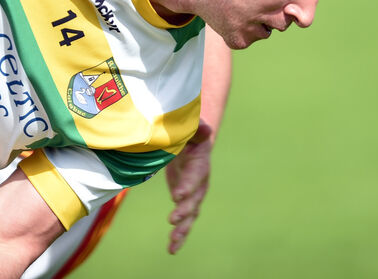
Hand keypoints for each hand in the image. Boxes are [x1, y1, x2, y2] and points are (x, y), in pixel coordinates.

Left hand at [165, 119, 213, 253]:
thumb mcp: (192, 127)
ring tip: (173, 244)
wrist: (192, 141)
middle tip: (173, 220)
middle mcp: (201, 182)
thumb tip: (206, 128)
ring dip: (182, 229)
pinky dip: (179, 235)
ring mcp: (194, 194)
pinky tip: (172, 249)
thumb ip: (197, 128)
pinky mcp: (186, 201)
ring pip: (191, 215)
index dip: (187, 185)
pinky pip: (185, 219)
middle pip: (194, 199)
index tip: (176, 196)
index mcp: (200, 163)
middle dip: (184, 210)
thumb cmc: (190, 132)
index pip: (195, 175)